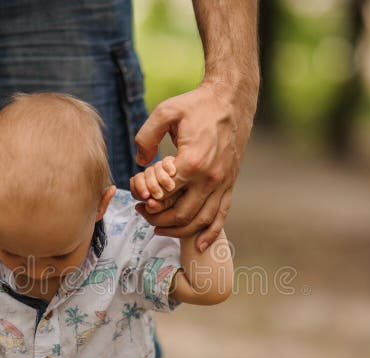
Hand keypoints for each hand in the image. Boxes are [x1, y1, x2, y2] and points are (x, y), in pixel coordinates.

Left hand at [133, 80, 253, 250]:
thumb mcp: (165, 112)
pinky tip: (200, 246)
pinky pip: (221, 214)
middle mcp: (209, 178)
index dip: (148, 202)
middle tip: (143, 215)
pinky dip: (210, 233)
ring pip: (200, 220)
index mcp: (192, 162)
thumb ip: (146, 137)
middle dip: (158, 220)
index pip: (165, 195)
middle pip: (181, 214)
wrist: (231, 100)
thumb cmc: (196, 105)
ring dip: (179, 230)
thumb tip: (140, 161)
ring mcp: (222, 183)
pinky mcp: (230, 183)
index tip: (138, 200)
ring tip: (159, 228)